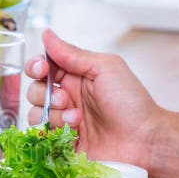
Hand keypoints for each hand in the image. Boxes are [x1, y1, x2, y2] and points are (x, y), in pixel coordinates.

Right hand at [26, 30, 164, 170]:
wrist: (144, 140)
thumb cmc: (131, 103)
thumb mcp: (105, 68)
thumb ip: (72, 54)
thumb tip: (47, 34)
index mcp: (76, 76)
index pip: (43, 67)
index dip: (36, 67)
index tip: (41, 69)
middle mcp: (67, 98)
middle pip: (34, 90)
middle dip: (42, 93)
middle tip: (65, 99)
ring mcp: (64, 121)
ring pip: (35, 114)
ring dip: (52, 114)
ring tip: (76, 119)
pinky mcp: (62, 142)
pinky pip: (42, 136)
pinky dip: (52, 133)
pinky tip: (74, 132)